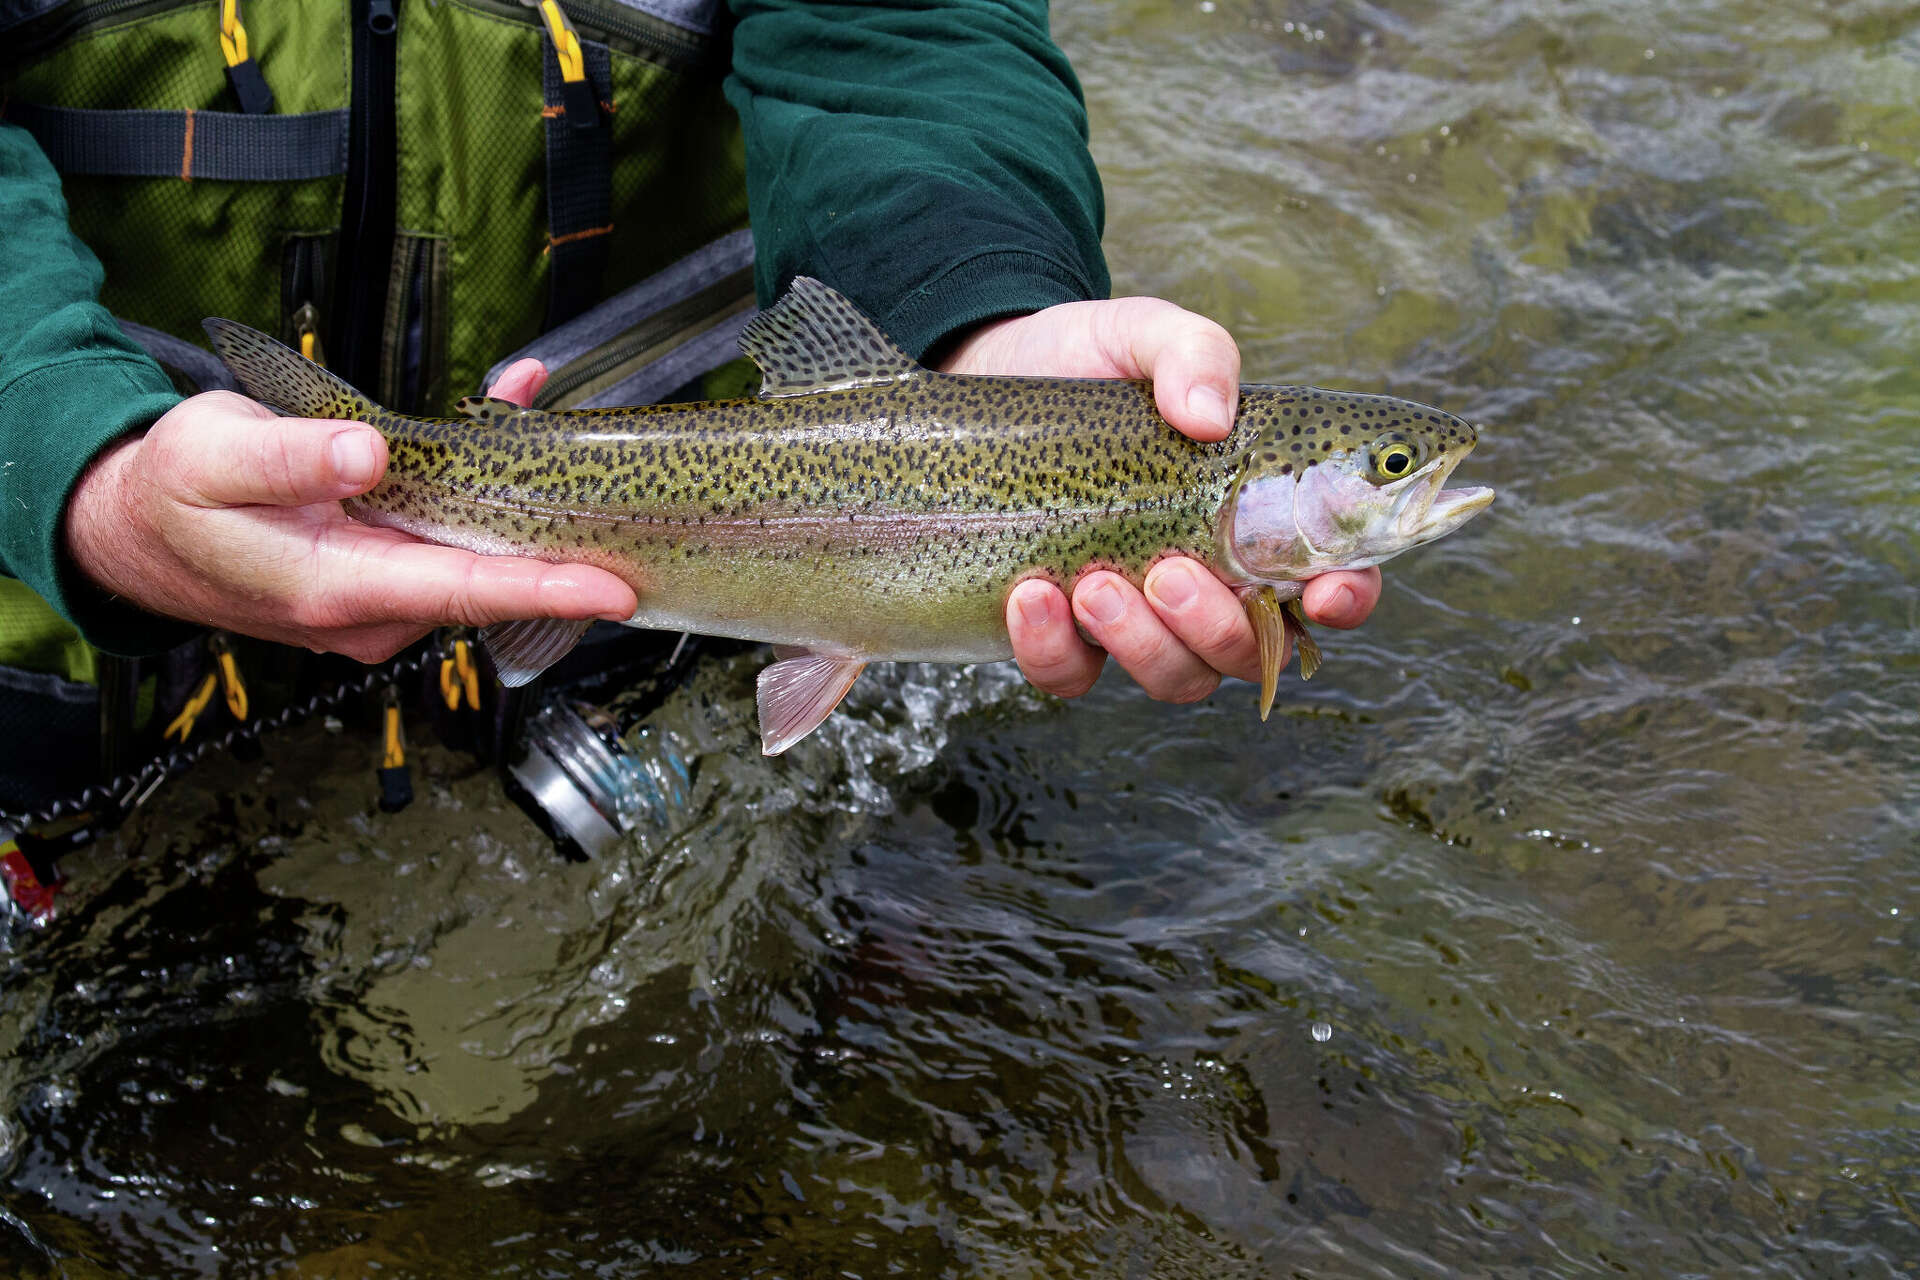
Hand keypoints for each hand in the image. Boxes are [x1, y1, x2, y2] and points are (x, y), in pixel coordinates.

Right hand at [65, 374, 634, 663]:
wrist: (135, 530)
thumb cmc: (174, 493)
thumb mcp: (214, 456)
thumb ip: (291, 457)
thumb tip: (368, 456)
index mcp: (335, 588)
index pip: (461, 594)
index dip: (543, 591)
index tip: (611, 590)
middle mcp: (372, 608)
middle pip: (488, 578)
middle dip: (558, 541)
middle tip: (628, 503)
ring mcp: (383, 597)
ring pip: (474, 550)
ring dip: (518, 497)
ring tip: (550, 421)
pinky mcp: (388, 573)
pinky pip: (455, 533)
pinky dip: (484, 485)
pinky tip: (504, 411)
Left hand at [938, 298, 1381, 701]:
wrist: (991, 370)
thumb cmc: (1089, 359)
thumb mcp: (1144, 334)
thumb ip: (1194, 354)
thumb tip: (1208, 417)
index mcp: (1254, 518)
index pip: (1329, 581)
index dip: (1344, 599)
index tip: (1325, 590)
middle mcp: (1209, 581)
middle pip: (1247, 651)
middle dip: (1215, 627)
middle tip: (1167, 571)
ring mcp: (1137, 615)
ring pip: (1175, 677)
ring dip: (1142, 646)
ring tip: (1092, 583)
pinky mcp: (1061, 631)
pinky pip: (1071, 676)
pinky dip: (1053, 650)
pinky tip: (1031, 595)